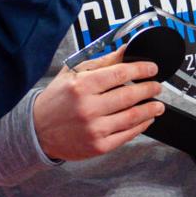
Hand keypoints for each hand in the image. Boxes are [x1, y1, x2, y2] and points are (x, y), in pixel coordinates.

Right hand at [33, 47, 163, 160]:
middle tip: (157, 86)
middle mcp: (88, 107)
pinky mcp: (98, 146)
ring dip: (151, 109)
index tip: (152, 68)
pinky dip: (141, 126)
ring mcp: (94, 129)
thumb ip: (102, 61)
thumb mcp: (73, 73)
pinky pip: (127, 135)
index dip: (141, 69)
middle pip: (130, 95)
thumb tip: (126, 50)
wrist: (37, 131)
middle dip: (149, 89)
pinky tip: (146, 119)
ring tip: (158, 104)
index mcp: (82, 85)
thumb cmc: (56, 100)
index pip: (120, 73)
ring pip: (133, 116)